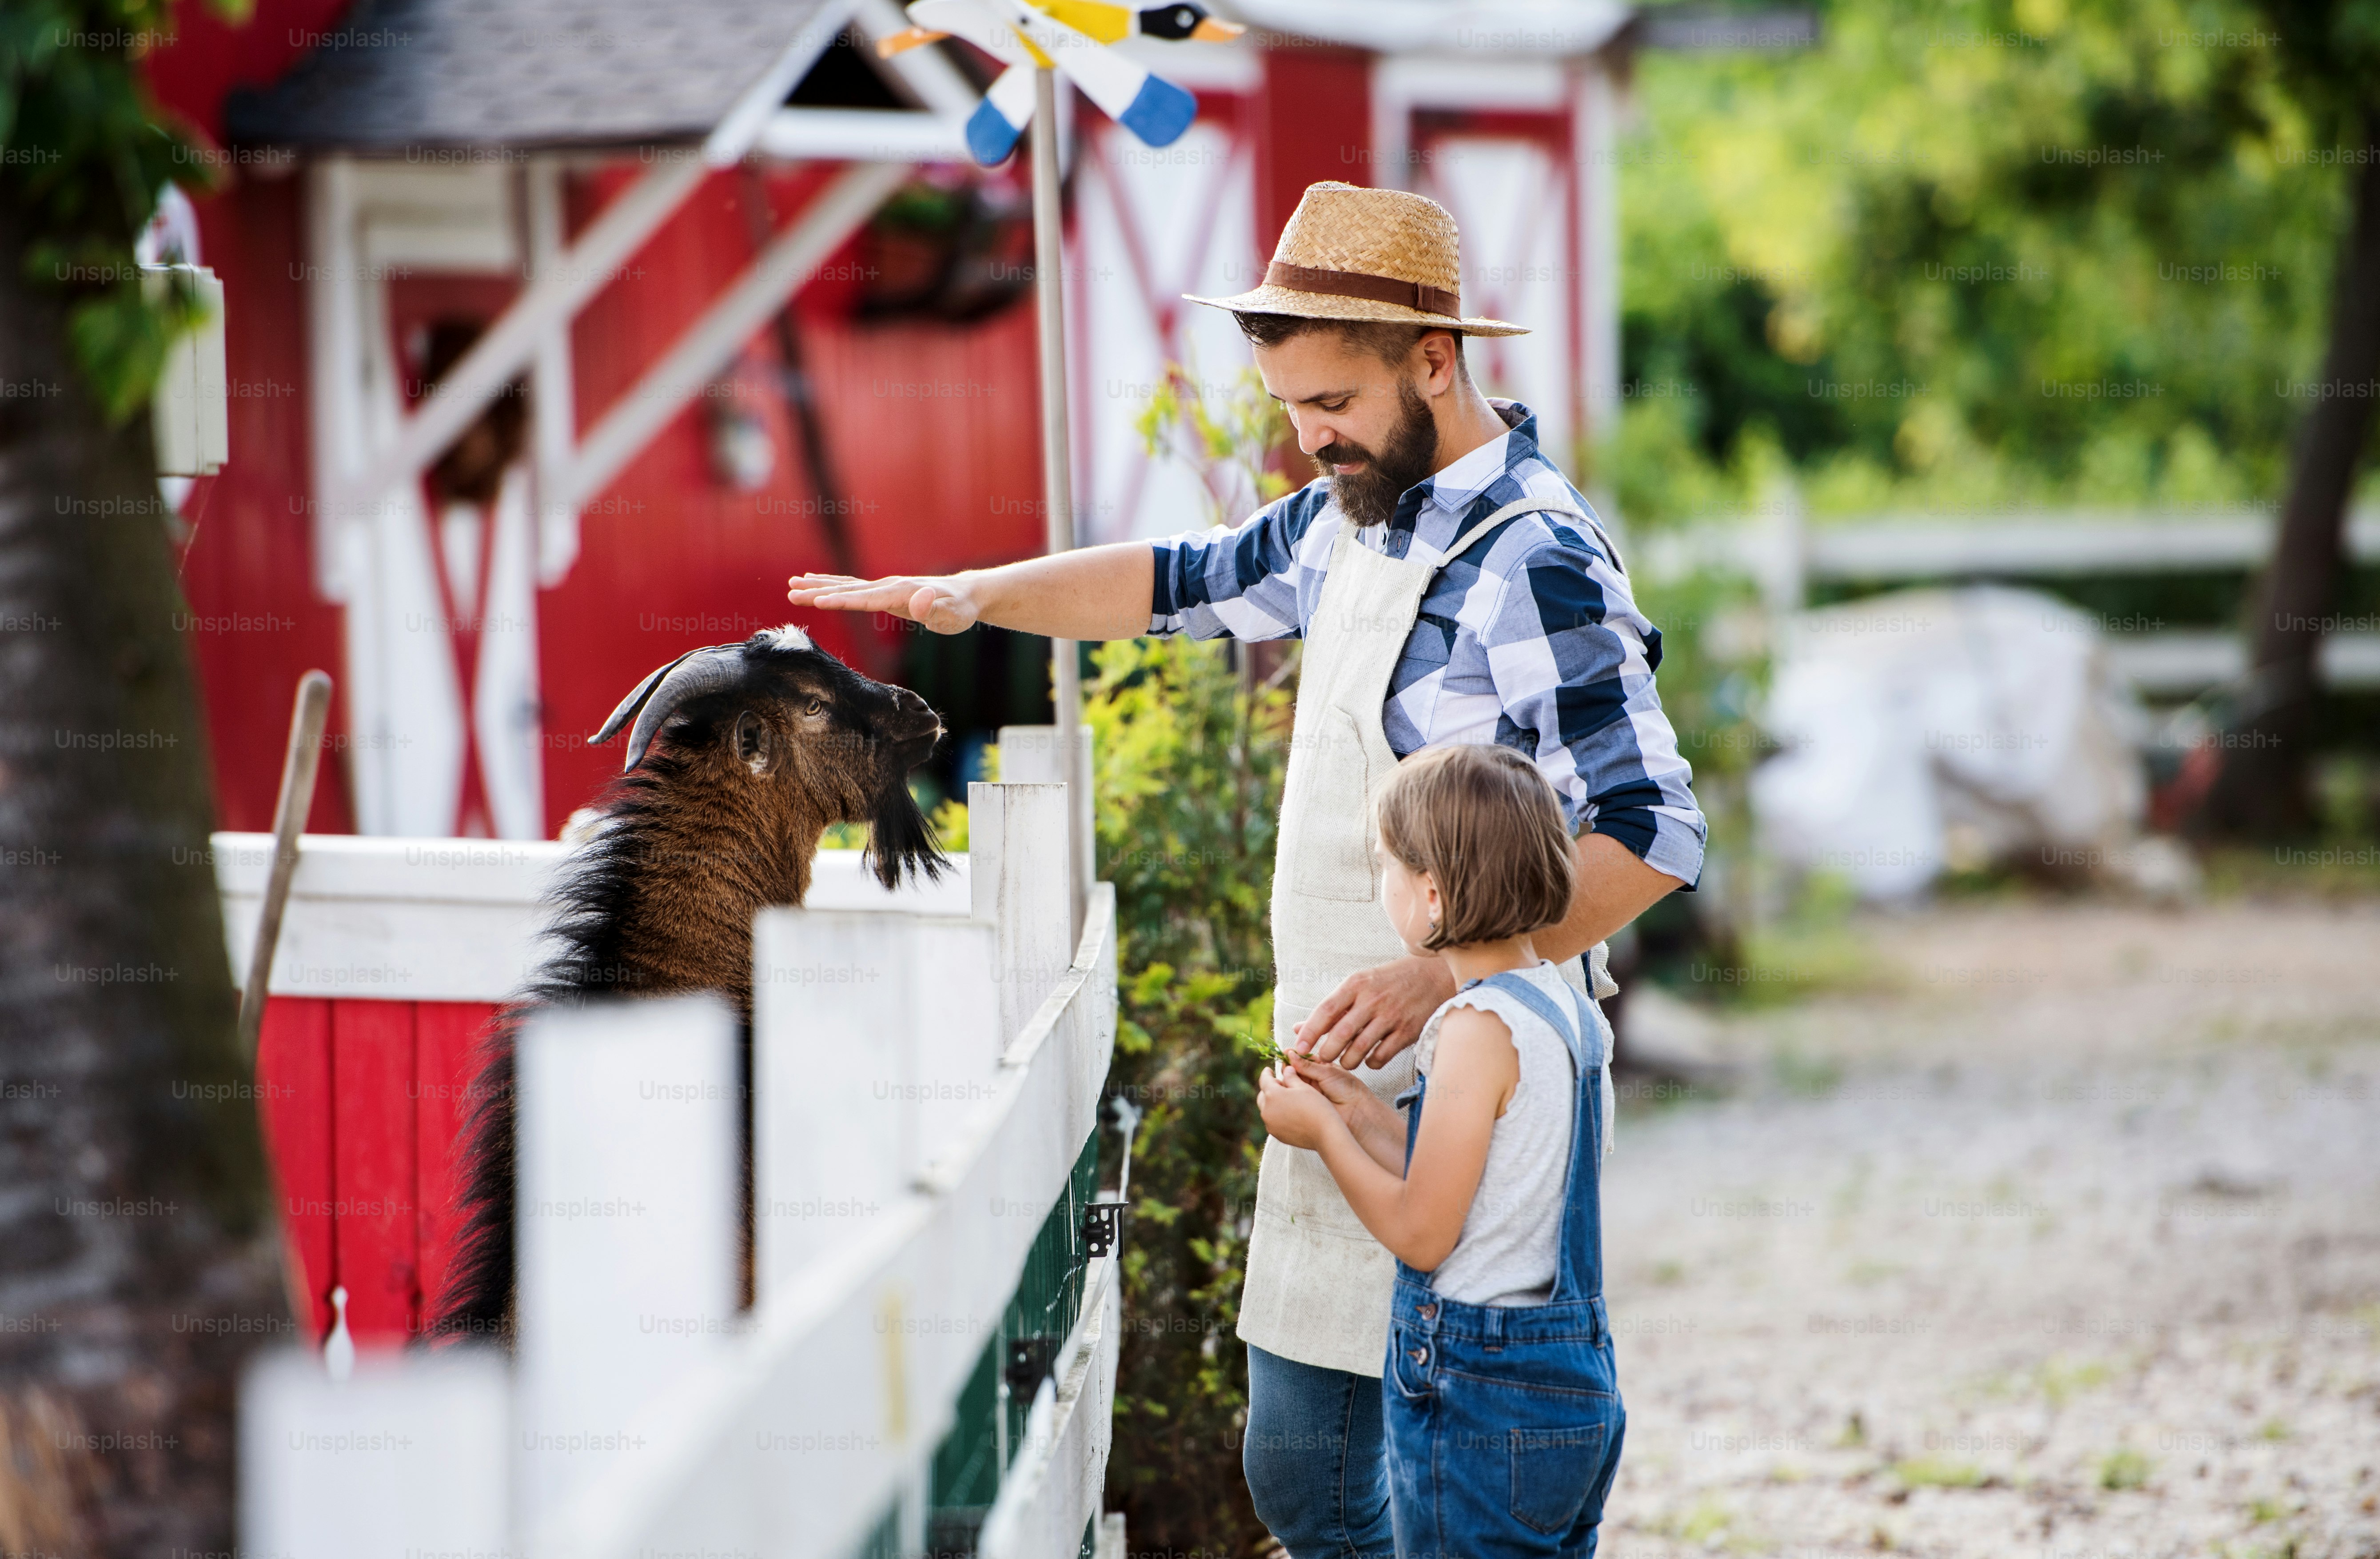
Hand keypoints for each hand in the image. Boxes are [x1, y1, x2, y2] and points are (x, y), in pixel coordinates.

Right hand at [786, 572, 978, 633]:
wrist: (966, 594)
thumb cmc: (959, 609)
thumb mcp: (952, 613)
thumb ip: (934, 607)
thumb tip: (921, 599)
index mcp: (900, 593)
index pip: (865, 598)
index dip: (840, 600)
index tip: (816, 601)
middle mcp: (888, 585)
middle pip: (847, 589)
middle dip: (818, 591)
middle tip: (790, 591)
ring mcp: (885, 586)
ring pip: (846, 585)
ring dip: (819, 585)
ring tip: (792, 584)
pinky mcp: (884, 590)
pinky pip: (853, 587)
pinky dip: (833, 584)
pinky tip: (816, 582)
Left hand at [1256, 1063, 1341, 1150]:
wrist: (1325, 1133)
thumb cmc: (1316, 1106)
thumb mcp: (1304, 1087)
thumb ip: (1291, 1077)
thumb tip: (1286, 1070)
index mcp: (1272, 1095)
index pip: (1264, 1080)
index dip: (1266, 1073)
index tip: (1268, 1070)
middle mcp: (1267, 1110)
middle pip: (1263, 1096)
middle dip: (1269, 1089)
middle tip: (1280, 1085)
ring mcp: (1270, 1124)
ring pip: (1266, 1110)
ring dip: (1272, 1103)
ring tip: (1286, 1100)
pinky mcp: (1276, 1134)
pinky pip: (1272, 1121)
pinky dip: (1277, 1115)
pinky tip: (1289, 1113)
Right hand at [1286, 1056, 1376, 1123]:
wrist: (1356, 1111)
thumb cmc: (1348, 1089)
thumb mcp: (1327, 1072)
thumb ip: (1307, 1065)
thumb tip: (1291, 1054)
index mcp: (1321, 1067)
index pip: (1303, 1058)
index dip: (1294, 1055)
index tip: (1285, 1053)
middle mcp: (1314, 1078)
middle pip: (1294, 1070)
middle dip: (1288, 1067)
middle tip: (1286, 1066)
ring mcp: (1309, 1091)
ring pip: (1292, 1082)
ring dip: (1288, 1078)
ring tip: (1288, 1077)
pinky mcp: (1306, 1103)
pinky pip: (1294, 1095)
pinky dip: (1289, 1091)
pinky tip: (1288, 1088)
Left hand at [1295, 954, 1456, 1069]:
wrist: (1431, 975)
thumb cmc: (1387, 982)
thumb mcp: (1358, 984)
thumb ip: (1331, 1007)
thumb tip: (1298, 1028)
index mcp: (1356, 985)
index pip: (1326, 1010)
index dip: (1309, 1032)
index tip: (1298, 1047)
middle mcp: (1372, 1000)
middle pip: (1341, 1033)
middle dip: (1327, 1052)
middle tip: (1323, 1058)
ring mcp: (1391, 1016)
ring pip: (1359, 1049)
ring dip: (1347, 1061)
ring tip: (1345, 1061)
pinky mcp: (1407, 1031)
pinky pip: (1381, 1056)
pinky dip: (1371, 1063)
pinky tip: (1369, 1059)